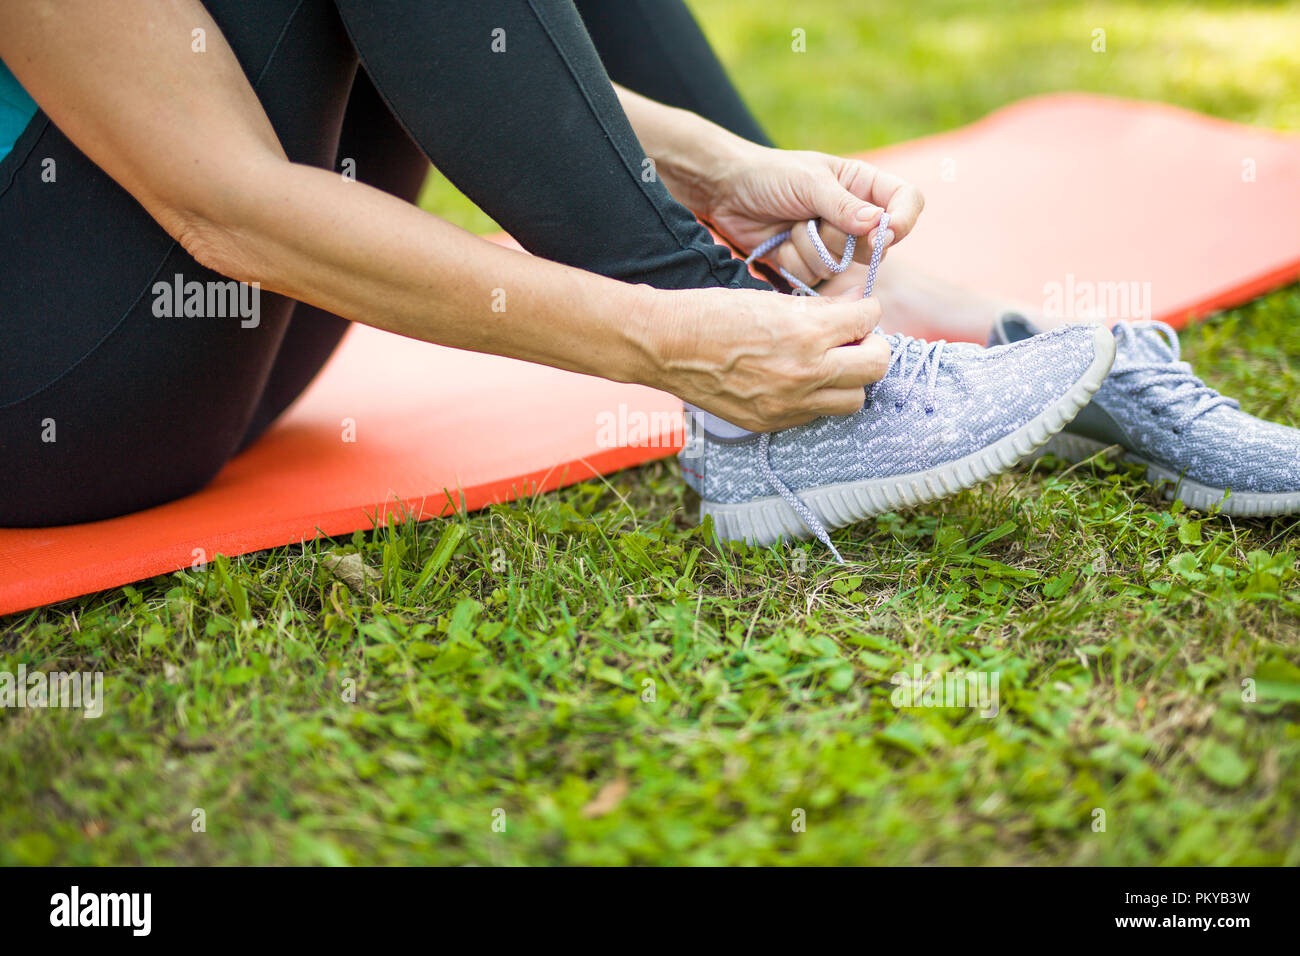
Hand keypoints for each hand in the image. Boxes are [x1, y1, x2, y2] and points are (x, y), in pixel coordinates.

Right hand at [639, 284, 890, 431]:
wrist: (666, 347)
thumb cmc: (713, 314)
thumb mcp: (771, 299)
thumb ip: (819, 308)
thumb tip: (855, 304)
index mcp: (806, 334)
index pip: (868, 320)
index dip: (865, 311)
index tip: (856, 312)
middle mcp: (805, 373)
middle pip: (876, 366)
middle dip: (872, 347)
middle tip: (855, 339)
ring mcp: (789, 404)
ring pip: (855, 400)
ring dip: (850, 380)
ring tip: (830, 364)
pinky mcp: (772, 422)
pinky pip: (817, 414)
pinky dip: (818, 397)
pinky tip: (799, 380)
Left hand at [704, 145, 923, 290]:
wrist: (726, 193)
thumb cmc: (769, 175)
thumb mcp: (808, 181)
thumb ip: (843, 205)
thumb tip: (877, 225)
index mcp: (864, 186)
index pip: (908, 203)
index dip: (903, 221)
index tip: (883, 234)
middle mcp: (855, 217)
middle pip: (877, 247)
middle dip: (841, 238)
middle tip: (811, 218)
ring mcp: (833, 245)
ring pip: (843, 267)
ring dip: (811, 249)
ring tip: (791, 225)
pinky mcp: (809, 266)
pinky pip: (815, 279)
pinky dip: (794, 262)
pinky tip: (780, 244)